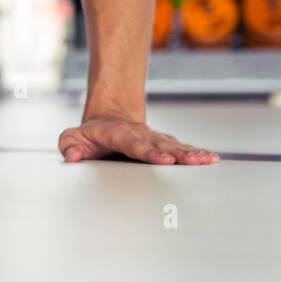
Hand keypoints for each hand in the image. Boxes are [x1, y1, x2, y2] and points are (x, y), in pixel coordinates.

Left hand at [58, 117, 218, 165]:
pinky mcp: (163, 143)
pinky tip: (212, 158)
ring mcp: (154, 138)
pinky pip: (181, 147)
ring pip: (175, 145)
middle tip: (195, 162)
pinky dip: (196, 152)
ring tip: (209, 160)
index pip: (135, 145)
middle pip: (161, 145)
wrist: (109, 119)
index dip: (150, 153)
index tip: (165, 161)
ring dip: (192, 153)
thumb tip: (72, 155)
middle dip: (179, 155)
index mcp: (119, 134)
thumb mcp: (72, 136)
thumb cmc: (89, 135)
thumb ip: (69, 145)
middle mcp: (140, 135)